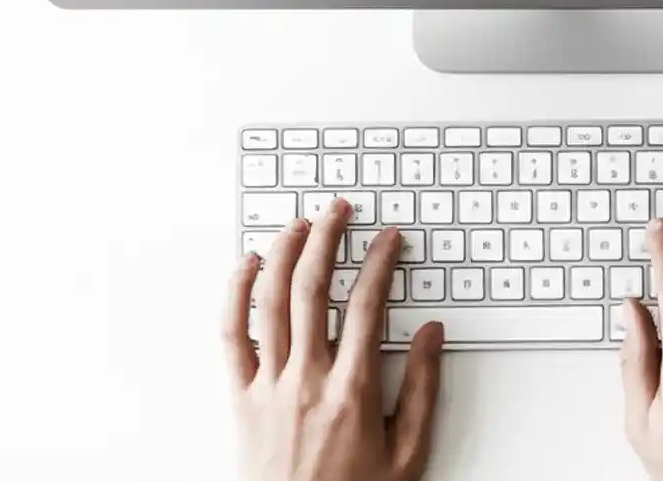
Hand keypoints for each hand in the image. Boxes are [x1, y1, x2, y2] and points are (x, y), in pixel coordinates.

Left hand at [224, 199, 444, 480]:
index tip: (389, 239)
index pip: (367, 306)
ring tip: (300, 223)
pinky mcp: (240, 397)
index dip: (380, 263)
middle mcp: (306, 380)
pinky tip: (248, 265)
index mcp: (352, 391)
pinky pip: (231, 335)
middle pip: (313, 289)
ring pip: (271, 302)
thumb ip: (424, 389)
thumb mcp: (408, 453)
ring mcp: (269, 385)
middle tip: (339, 210)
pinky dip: (236, 293)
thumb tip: (432, 335)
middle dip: (328, 239)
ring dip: (285, 253)